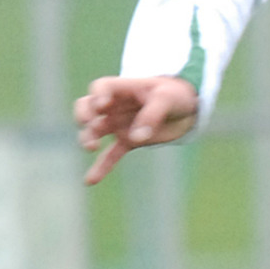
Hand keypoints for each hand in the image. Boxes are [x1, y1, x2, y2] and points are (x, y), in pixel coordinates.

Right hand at [74, 75, 198, 184]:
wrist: (186, 109)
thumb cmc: (175, 95)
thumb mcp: (167, 99)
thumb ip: (152, 115)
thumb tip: (136, 137)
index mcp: (124, 89)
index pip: (101, 87)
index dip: (98, 95)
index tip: (103, 105)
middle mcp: (116, 106)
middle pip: (87, 107)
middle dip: (83, 116)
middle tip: (89, 124)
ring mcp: (120, 125)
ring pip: (94, 131)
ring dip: (87, 138)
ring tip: (91, 147)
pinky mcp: (129, 142)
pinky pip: (111, 155)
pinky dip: (101, 167)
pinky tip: (90, 181)